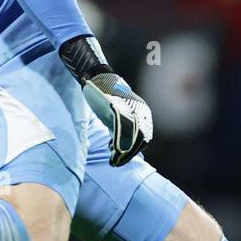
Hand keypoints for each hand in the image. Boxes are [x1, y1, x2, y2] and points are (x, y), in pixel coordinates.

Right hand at [60, 35, 153, 165]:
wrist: (97, 78)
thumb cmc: (106, 97)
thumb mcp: (118, 113)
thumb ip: (122, 126)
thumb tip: (121, 146)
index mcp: (143, 112)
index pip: (144, 137)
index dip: (134, 149)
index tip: (122, 156)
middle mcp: (141, 111)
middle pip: (140, 139)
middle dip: (129, 153)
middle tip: (118, 161)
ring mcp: (130, 110)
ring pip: (132, 137)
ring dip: (124, 151)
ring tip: (115, 159)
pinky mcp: (119, 110)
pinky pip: (121, 131)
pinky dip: (117, 143)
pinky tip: (111, 150)